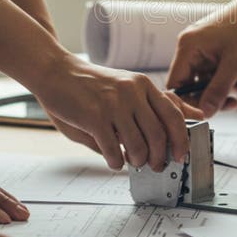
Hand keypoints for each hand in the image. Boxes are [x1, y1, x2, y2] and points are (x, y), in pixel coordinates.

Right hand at [35, 58, 202, 170]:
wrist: (55, 71)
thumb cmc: (89, 85)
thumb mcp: (124, 89)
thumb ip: (147, 109)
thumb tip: (169, 135)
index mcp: (143, 84)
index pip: (173, 114)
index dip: (181, 139)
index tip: (181, 154)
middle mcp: (132, 92)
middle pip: (159, 135)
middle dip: (160, 157)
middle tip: (155, 165)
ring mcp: (114, 104)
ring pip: (138, 146)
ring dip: (137, 161)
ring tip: (132, 162)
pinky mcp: (94, 117)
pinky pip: (113, 150)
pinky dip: (116, 162)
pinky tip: (113, 160)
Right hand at [166, 0, 236, 116]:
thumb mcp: (235, 65)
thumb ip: (218, 91)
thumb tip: (206, 112)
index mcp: (187, 47)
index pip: (176, 84)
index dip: (188, 102)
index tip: (204, 113)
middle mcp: (189, 46)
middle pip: (190, 84)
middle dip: (211, 95)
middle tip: (230, 103)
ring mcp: (200, 46)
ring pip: (205, 79)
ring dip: (223, 87)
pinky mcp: (210, 48)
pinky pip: (213, 70)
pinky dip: (226, 77)